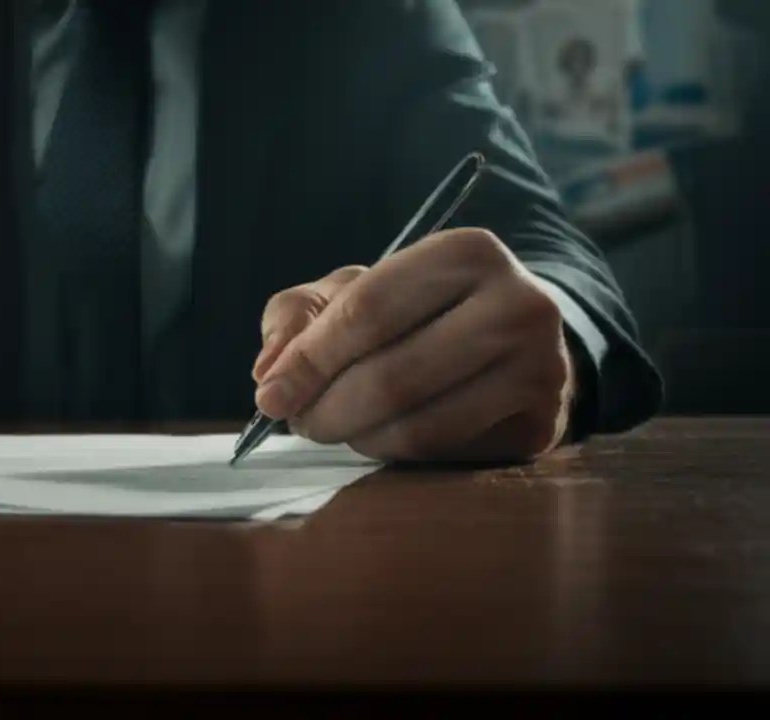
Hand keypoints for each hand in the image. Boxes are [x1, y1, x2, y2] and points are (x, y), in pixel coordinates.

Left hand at [252, 228, 575, 462]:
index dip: (309, 360)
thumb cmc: (416, 309)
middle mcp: (518, 305)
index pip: (369, 312)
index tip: (269, 395)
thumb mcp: (354, 290)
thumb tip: (269, 374)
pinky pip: (442, 455)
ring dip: (356, 438)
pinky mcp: (541, 426)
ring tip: (337, 426)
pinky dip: (394, 454)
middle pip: (391, 378)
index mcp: (467, 252)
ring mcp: (540, 369)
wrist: (513, 337)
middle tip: (299, 421)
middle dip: (325, 410)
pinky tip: (383, 434)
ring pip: (416, 428)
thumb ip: (298, 316)